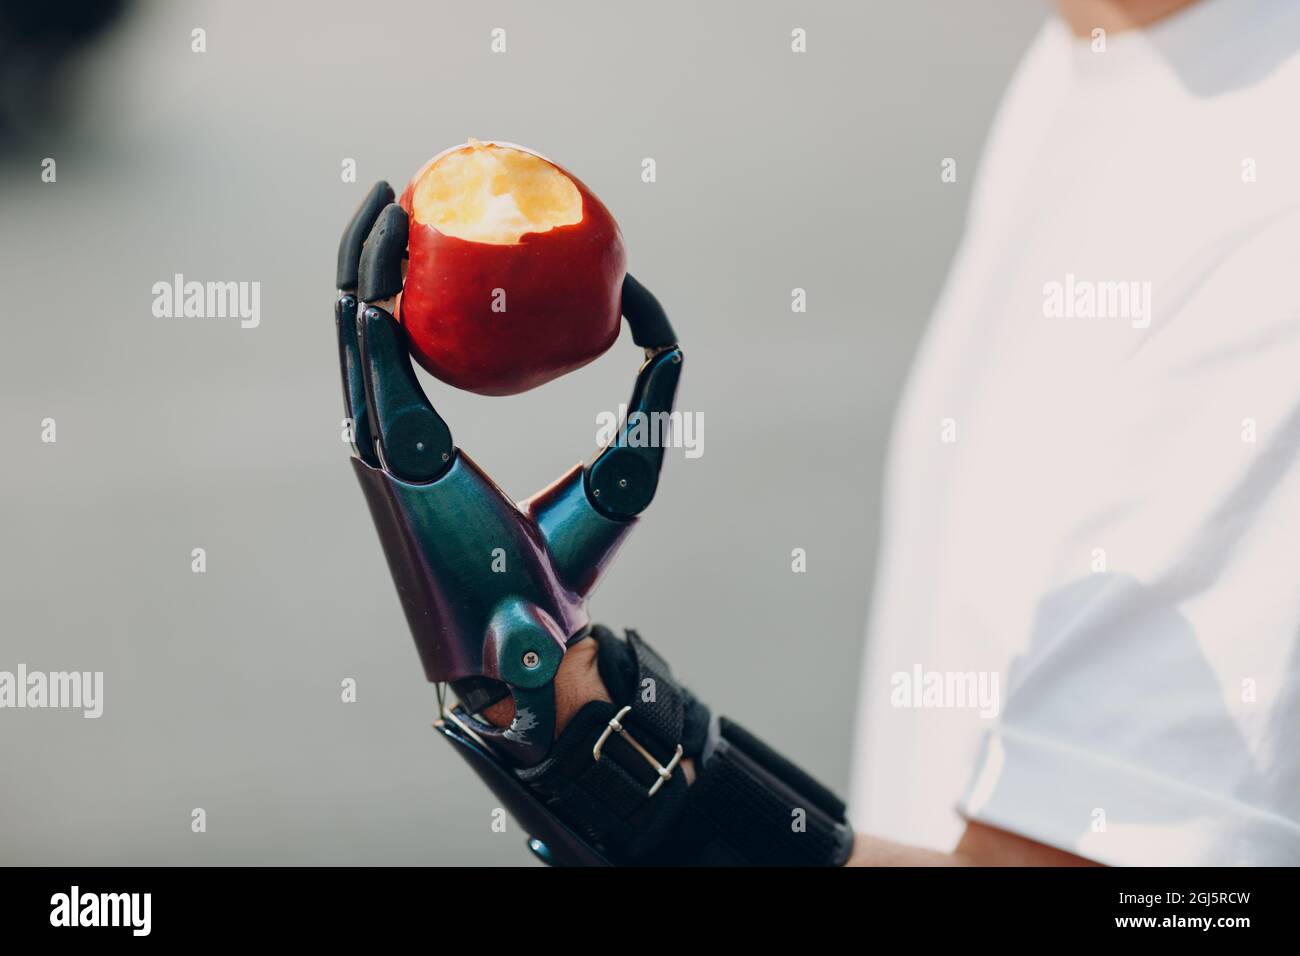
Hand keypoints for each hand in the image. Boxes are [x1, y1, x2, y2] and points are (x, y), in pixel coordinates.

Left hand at [332, 181, 682, 766]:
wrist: (495, 655)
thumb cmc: (544, 588)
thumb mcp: (603, 509)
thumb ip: (640, 436)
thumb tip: (668, 347)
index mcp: (412, 462)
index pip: (375, 351)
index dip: (379, 280)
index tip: (400, 217)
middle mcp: (377, 451)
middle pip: (350, 329)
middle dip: (362, 255)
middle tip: (394, 192)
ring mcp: (374, 455)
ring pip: (351, 347)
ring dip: (363, 282)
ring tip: (391, 224)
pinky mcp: (384, 459)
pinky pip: (372, 372)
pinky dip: (379, 322)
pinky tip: (405, 295)